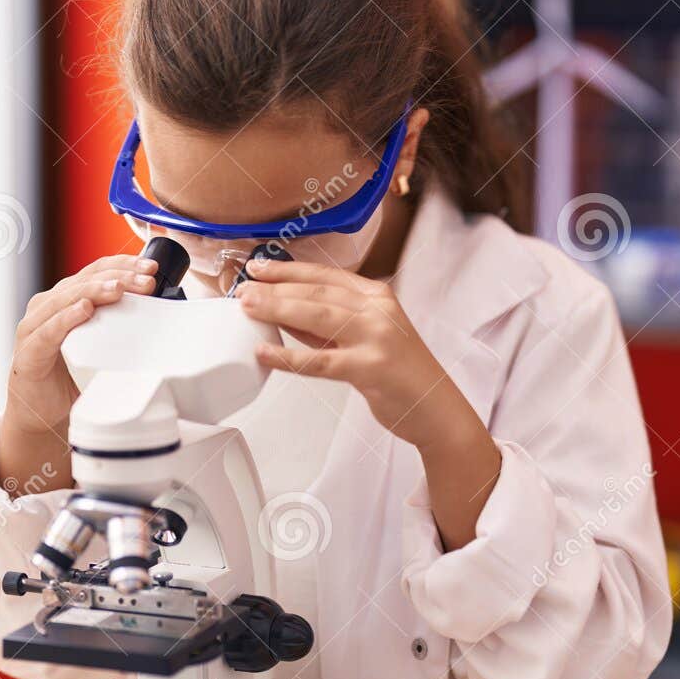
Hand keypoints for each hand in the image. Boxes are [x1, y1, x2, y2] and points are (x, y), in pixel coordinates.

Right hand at [0, 253, 157, 492]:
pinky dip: (66, 318)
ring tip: (119, 289)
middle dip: (119, 277)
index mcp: (67, 299)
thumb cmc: (70, 375)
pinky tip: (84, 309)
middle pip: (85, 280)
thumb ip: (121, 331)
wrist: (40, 411)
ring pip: (66, 298)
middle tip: (147, 281)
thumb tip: (166, 324)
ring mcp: (35, 326)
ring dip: (96, 291)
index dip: (123, 265)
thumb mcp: (101, 346)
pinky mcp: (28, 351)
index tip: (152, 267)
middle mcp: (48, 305)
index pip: (97, 271)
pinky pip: (47, 331)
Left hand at [235, 259, 499, 548]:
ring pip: (316, 316)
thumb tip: (285, 312)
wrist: (437, 410)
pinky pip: (319, 360)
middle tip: (242, 290)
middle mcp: (378, 310)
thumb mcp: (368, 337)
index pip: (326, 275)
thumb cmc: (402, 375)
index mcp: (378, 296)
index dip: (289, 269)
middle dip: (275, 288)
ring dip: (277, 310)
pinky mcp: (370, 368)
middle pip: (317, 292)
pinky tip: (264, 352)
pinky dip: (288, 355)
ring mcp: (376, 337)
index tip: (259, 268)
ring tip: (247, 308)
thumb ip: (330, 325)